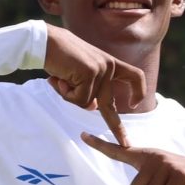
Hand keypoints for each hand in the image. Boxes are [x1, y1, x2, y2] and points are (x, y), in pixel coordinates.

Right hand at [43, 25, 146, 147]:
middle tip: (125, 143)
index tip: (135, 104)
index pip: (133, 76)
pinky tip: (59, 79)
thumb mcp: (78, 74)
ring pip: (86, 103)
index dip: (138, 90)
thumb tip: (92, 108)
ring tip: (60, 79)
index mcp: (109, 63)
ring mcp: (100, 69)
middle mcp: (109, 66)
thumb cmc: (59, 57)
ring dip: (69, 95)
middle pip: (111, 104)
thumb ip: (88, 89)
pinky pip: (79, 99)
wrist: (46, 41)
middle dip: (117, 127)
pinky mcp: (89, 73)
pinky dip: (66, 93)